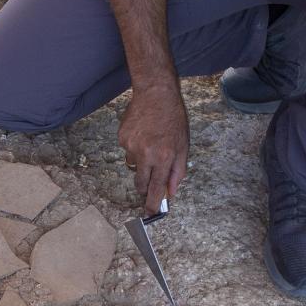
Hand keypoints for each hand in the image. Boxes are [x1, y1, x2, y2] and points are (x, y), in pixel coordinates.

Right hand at [118, 83, 188, 214]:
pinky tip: (142, 133)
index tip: (150, 212)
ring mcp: (131, 146)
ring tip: (150, 142)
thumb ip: (178, 171)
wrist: (155, 94)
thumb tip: (171, 192)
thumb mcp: (183, 145)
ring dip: (142, 161)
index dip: (153, 203)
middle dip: (145, 187)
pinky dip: (134, 146)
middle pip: (141, 182)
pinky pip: (127, 150)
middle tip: (150, 180)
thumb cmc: (173, 118)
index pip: (157, 188)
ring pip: (134, 165)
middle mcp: (146, 154)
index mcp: (164, 157)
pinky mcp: (122, 138)